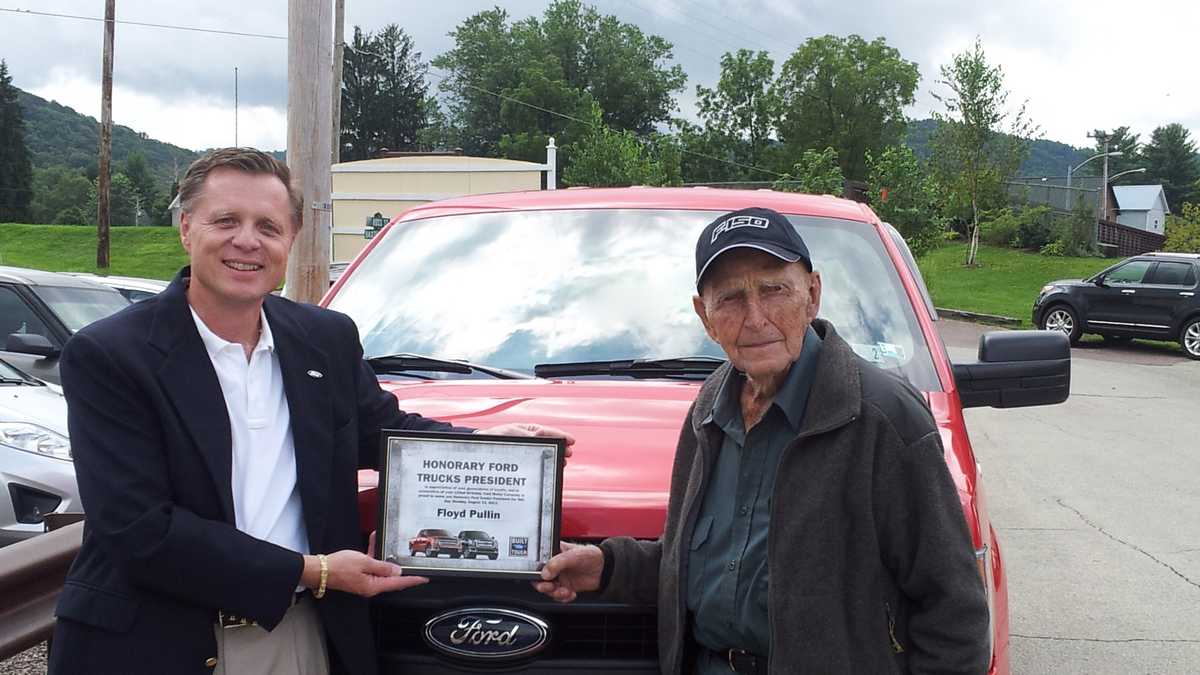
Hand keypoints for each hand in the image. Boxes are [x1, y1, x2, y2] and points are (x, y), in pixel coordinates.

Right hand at [302, 543, 427, 597]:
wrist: (320, 569)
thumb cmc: (338, 566)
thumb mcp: (364, 562)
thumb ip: (382, 566)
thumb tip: (397, 570)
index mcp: (374, 585)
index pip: (398, 583)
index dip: (412, 580)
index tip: (423, 578)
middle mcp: (371, 586)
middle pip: (392, 578)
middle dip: (403, 570)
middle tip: (415, 565)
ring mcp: (365, 581)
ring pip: (381, 569)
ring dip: (386, 558)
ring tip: (392, 546)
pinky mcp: (359, 575)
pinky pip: (371, 564)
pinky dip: (373, 553)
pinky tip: (374, 541)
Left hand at [475, 423, 575, 457]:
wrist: (480, 447)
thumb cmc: (494, 437)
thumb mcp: (510, 433)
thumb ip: (526, 435)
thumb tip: (540, 435)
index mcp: (528, 430)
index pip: (547, 432)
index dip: (560, 436)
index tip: (571, 441)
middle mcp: (529, 440)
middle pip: (549, 444)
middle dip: (560, 448)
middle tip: (568, 454)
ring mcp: (527, 451)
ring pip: (544, 453)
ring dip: (554, 457)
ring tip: (562, 463)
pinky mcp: (523, 461)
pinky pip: (537, 461)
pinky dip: (544, 464)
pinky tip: (549, 468)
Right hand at [531, 542, 603, 602]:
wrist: (605, 569)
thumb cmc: (591, 555)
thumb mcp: (573, 555)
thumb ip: (557, 563)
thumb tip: (545, 573)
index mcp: (553, 553)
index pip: (537, 562)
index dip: (535, 570)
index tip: (541, 576)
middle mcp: (554, 566)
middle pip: (539, 578)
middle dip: (544, 585)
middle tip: (550, 586)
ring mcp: (560, 577)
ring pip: (548, 589)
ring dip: (554, 593)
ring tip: (564, 591)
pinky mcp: (566, 587)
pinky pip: (558, 596)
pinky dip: (563, 598)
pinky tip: (570, 593)